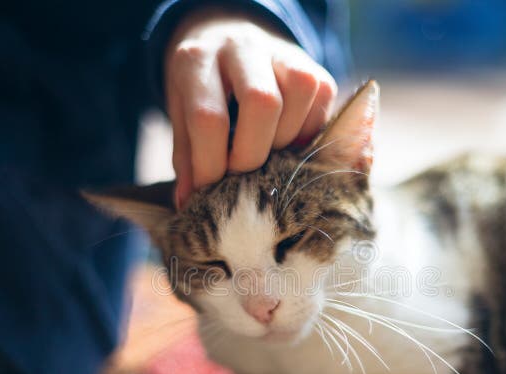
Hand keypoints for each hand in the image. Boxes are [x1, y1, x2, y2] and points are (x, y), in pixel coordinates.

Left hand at [164, 9, 336, 207]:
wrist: (227, 39)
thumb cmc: (201, 88)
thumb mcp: (182, 115)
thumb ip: (187, 156)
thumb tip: (188, 202)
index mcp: (196, 60)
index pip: (209, 118)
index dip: (211, 163)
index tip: (208, 188)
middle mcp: (240, 46)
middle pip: (261, 102)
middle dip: (252, 153)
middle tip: (241, 173)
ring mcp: (280, 50)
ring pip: (299, 92)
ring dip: (285, 138)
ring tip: (267, 152)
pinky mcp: (312, 63)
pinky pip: (322, 95)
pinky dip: (308, 129)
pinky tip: (289, 138)